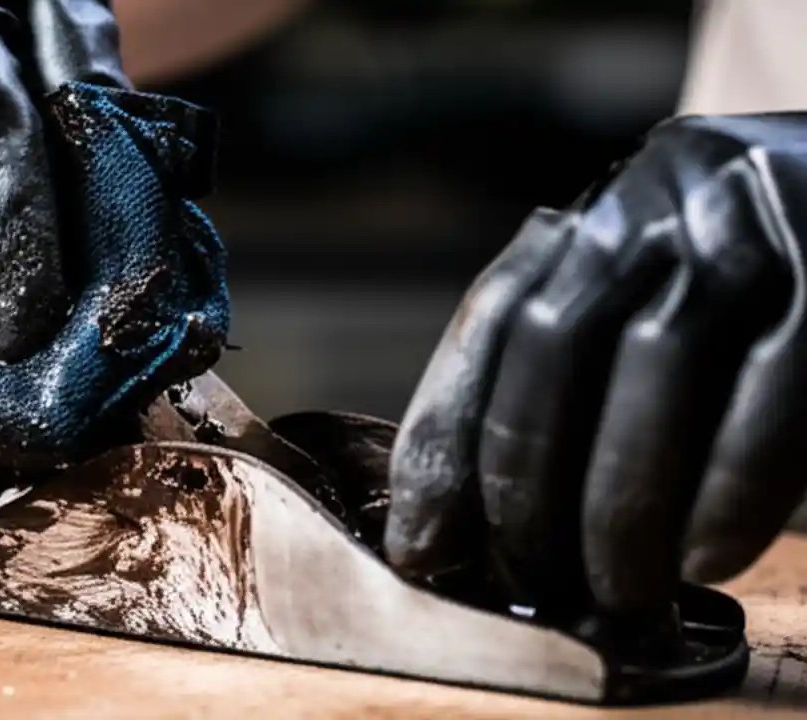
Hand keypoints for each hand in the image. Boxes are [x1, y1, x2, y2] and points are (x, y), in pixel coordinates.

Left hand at [385, 113, 806, 616]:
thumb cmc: (748, 302)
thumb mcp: (651, 304)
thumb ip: (576, 374)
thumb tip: (478, 522)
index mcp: (596, 220)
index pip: (492, 323)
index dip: (443, 439)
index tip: (421, 545)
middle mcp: (657, 205)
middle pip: (554, 343)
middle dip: (525, 484)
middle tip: (532, 582)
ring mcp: (749, 227)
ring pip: (655, 363)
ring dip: (619, 502)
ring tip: (616, 593)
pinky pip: (774, 392)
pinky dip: (726, 491)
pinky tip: (702, 561)